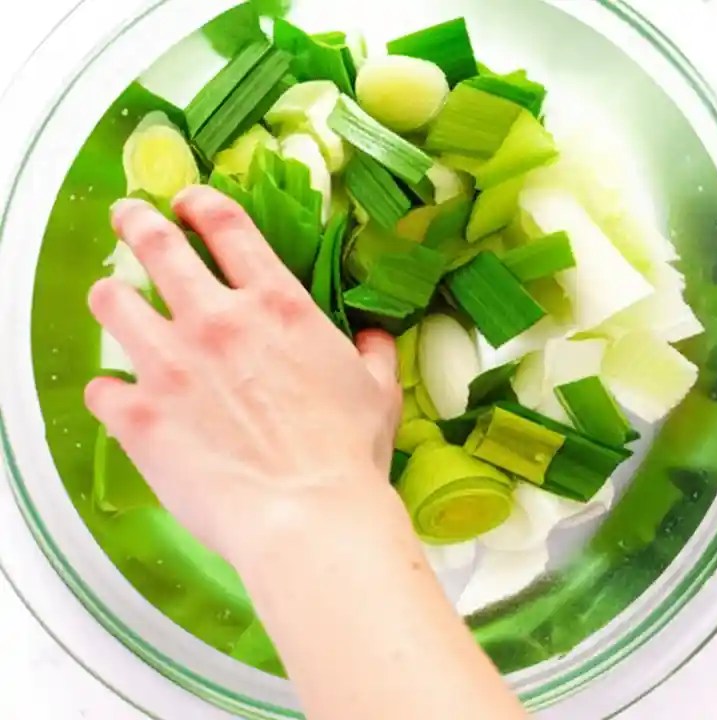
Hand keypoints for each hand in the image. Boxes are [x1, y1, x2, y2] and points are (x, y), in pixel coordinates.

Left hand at [86, 186, 401, 567]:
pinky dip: (109, 390)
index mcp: (276, 305)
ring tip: (115, 299)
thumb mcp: (379, 393)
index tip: (189, 203)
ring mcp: (169, 365)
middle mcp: (216, 320)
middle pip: (156, 243)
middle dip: (137, 221)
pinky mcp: (137, 415)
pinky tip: (120, 398)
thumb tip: (372, 339)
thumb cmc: (349, 456)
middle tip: (131, 217)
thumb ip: (371, 354)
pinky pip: (100, 387)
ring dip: (112, 295)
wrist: (308, 517)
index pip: (226, 225)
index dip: (200, 204)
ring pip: (112, 302)